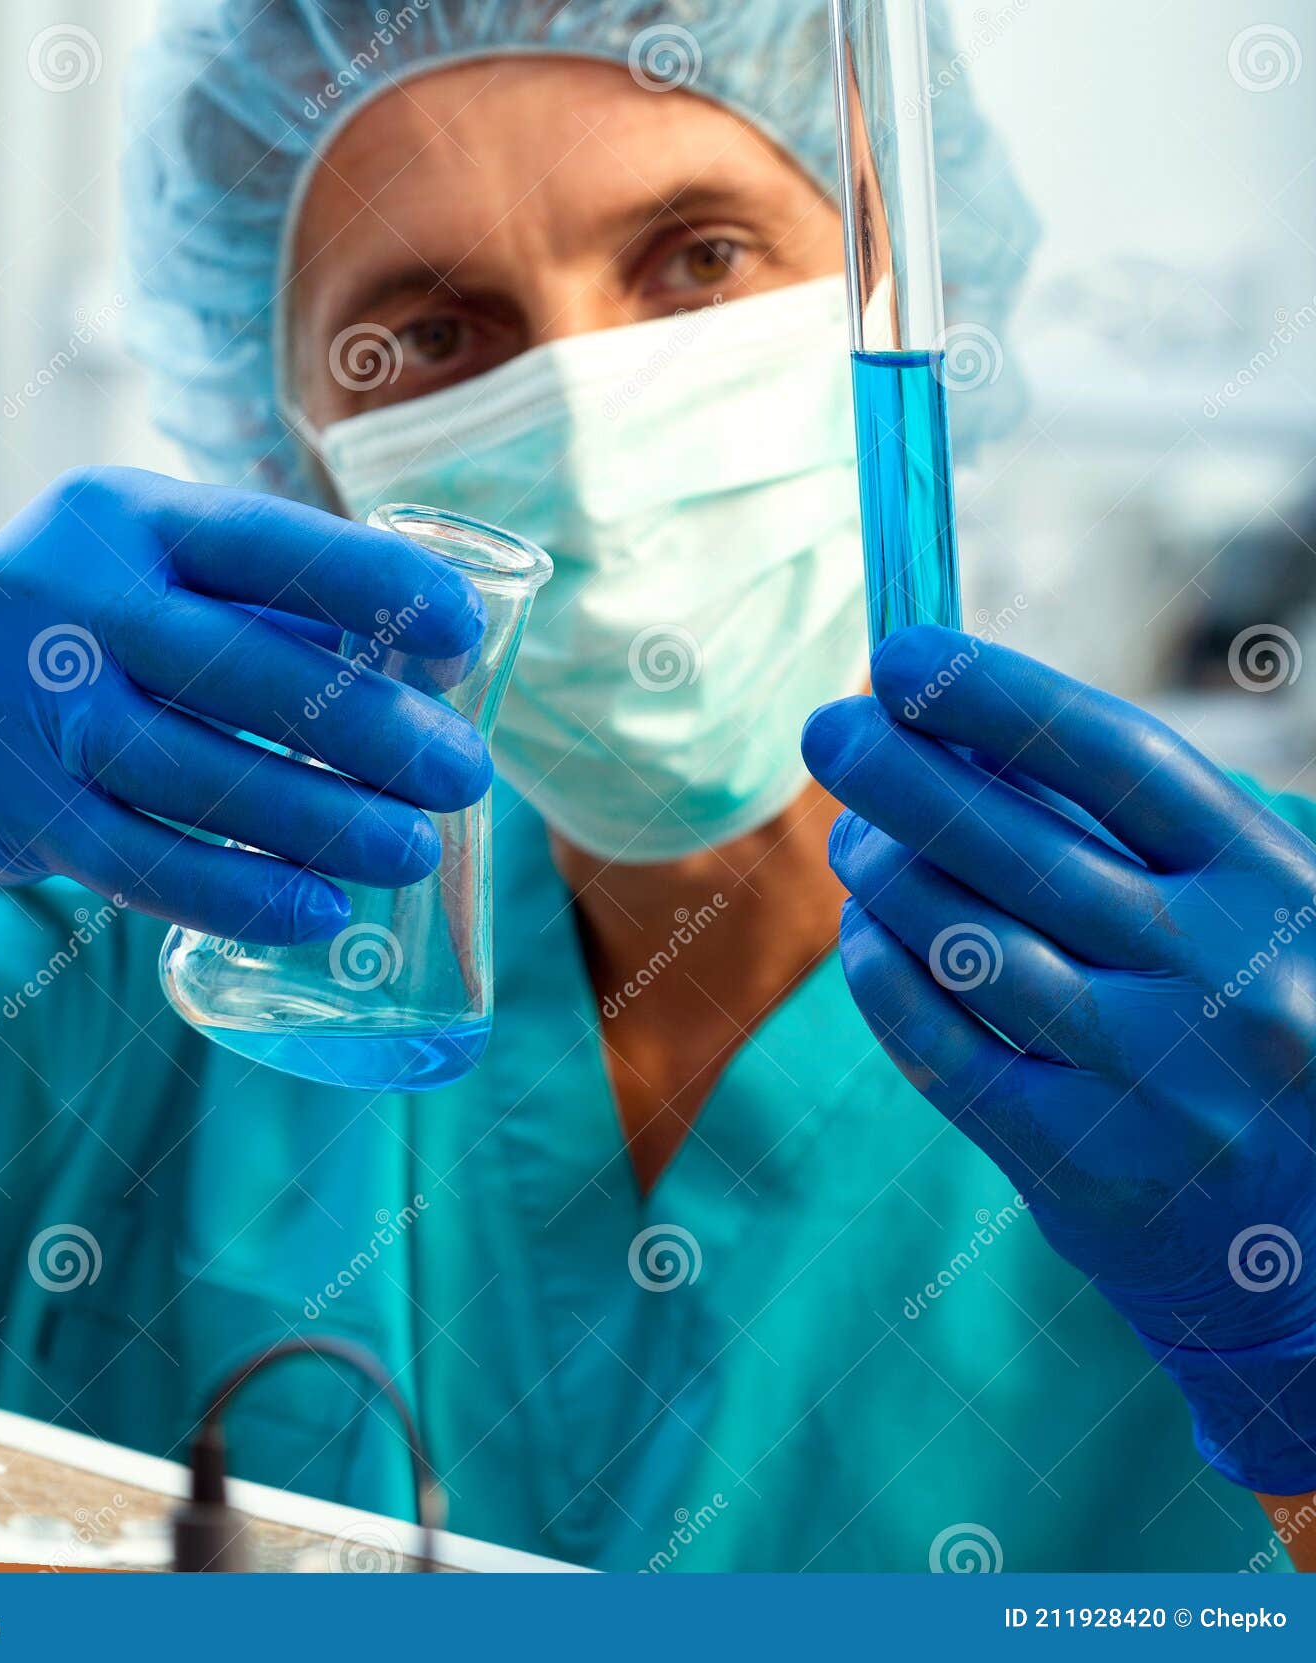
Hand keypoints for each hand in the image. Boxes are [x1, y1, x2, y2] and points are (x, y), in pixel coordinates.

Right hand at [0, 468, 490, 968]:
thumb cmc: (98, 632)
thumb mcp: (162, 573)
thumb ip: (279, 607)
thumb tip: (437, 668)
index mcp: (122, 516)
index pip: (264, 541)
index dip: (373, 584)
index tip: (465, 636)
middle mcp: (65, 597)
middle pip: (240, 671)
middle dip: (370, 729)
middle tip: (466, 775)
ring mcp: (28, 708)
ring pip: (197, 776)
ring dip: (322, 823)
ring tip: (413, 851)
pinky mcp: (18, 811)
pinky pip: (144, 864)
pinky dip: (240, 894)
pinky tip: (321, 910)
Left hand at [802, 624, 1315, 1492]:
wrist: (1308, 1240)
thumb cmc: (1256, 1021)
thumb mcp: (1246, 905)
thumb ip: (1135, 827)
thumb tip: (965, 729)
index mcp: (1272, 886)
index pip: (1115, 760)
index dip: (995, 697)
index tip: (899, 656)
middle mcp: (1220, 979)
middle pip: (1019, 846)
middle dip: (900, 773)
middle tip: (828, 730)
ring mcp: (1150, 1080)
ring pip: (965, 943)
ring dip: (886, 876)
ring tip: (856, 840)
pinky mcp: (1079, 1161)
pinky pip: (938, 1046)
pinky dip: (883, 977)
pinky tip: (866, 936)